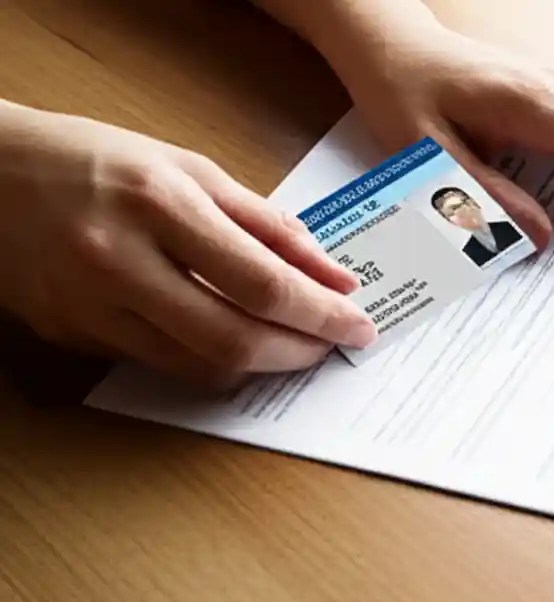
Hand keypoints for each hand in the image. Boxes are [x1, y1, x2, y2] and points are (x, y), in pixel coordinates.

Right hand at [0, 103, 375, 386]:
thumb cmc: (96, 161)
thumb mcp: (188, 169)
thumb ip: (266, 224)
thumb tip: (333, 274)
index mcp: (158, 203)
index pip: (261, 281)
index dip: (321, 313)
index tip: (359, 325)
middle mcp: (120, 260)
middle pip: (234, 338)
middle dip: (300, 351)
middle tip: (334, 347)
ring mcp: (90, 306)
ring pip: (199, 367)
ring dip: (262, 366)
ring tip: (295, 346)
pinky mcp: (74, 336)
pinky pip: (162, 366)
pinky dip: (212, 361)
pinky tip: (236, 341)